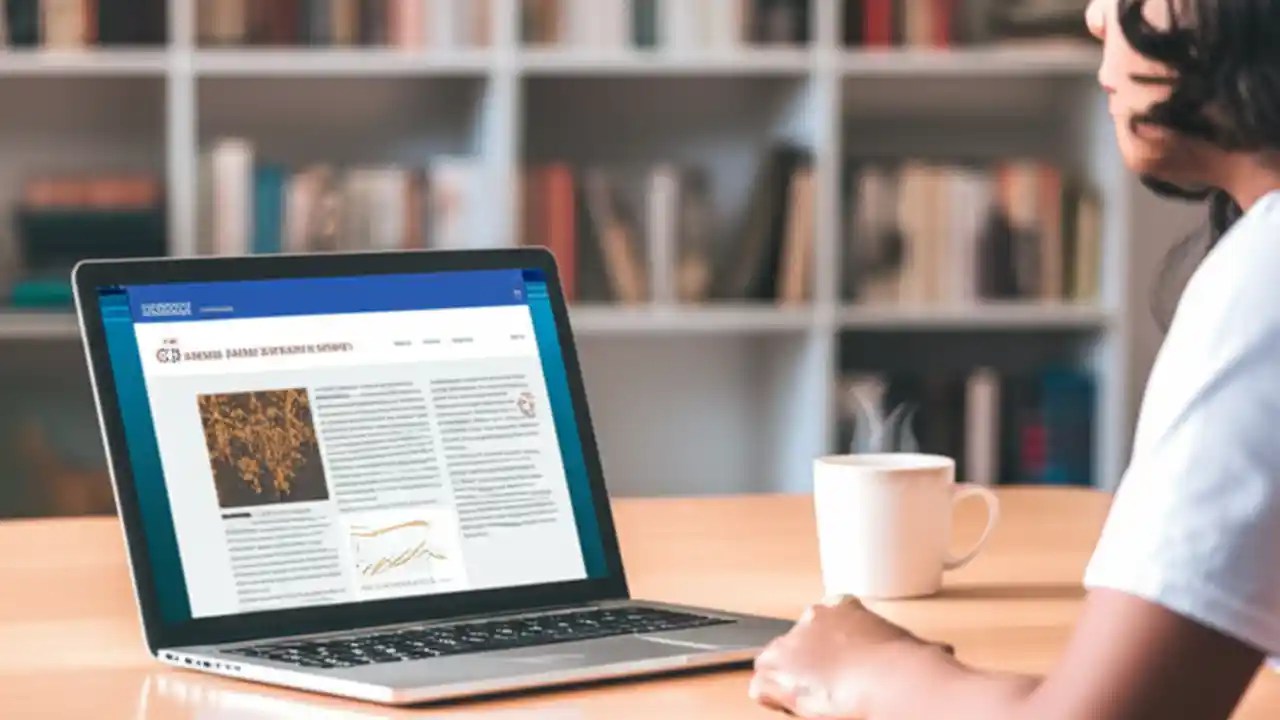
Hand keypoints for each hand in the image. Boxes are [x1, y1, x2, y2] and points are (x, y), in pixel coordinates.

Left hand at [749, 597, 952, 718]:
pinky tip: (800, 709)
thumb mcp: (911, 646)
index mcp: (844, 607)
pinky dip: (776, 701)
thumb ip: (901, 646)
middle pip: (799, 647)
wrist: (900, 684)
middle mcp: (812, 617)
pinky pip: (762, 689)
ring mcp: (790, 642)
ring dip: (794, 684)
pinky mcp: (775, 670)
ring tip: (822, 705)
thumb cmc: (913, 669)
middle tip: (834, 693)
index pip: (824, 628)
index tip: (844, 674)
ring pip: (778, 666)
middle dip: (810, 668)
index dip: (832, 656)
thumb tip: (938, 654)